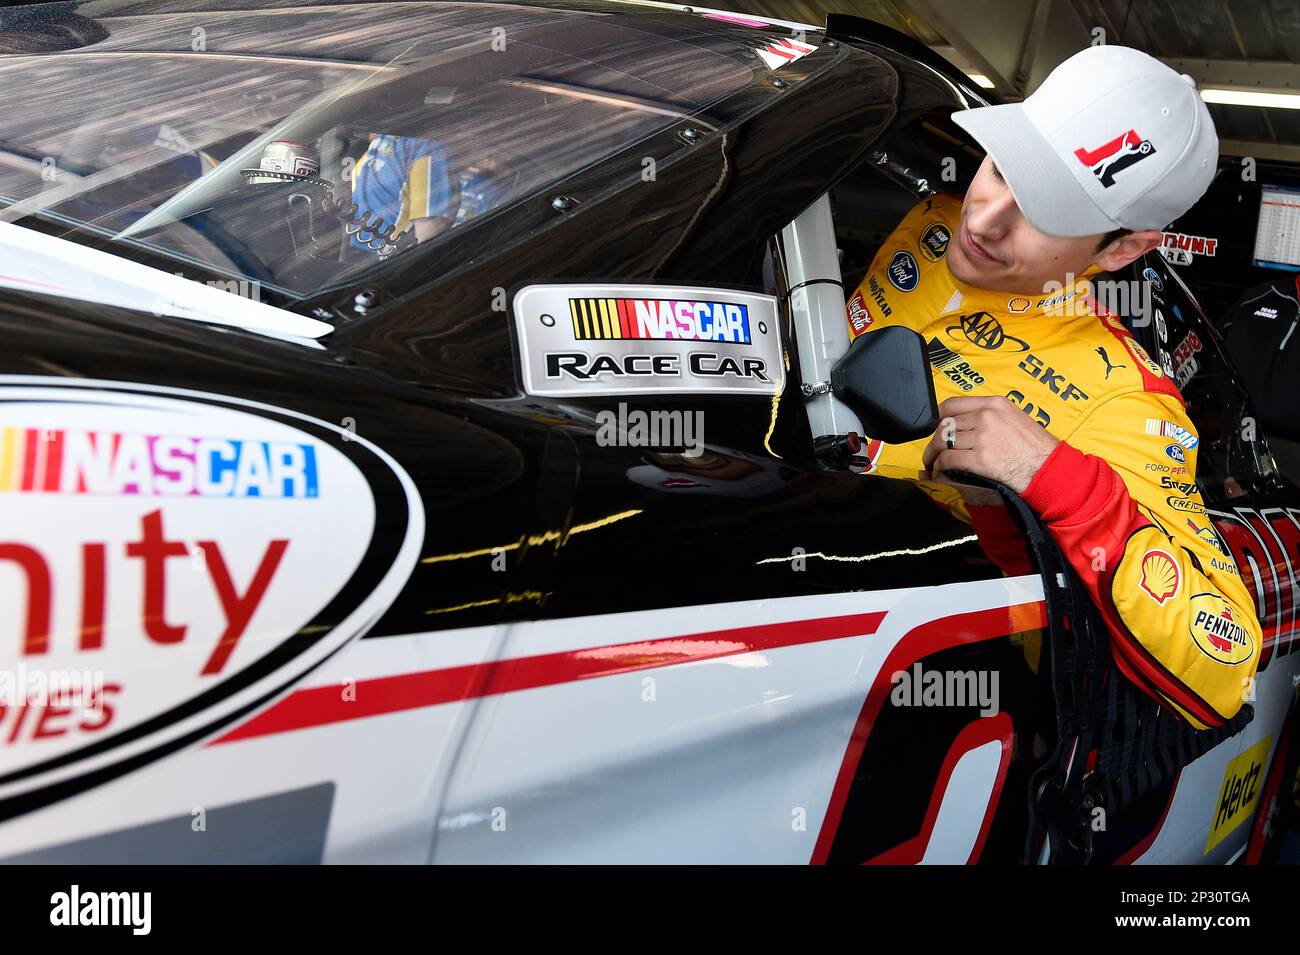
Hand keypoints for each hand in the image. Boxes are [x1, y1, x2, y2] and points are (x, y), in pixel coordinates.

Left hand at [921, 396, 1059, 494]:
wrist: (1049, 468)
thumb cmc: (1036, 447)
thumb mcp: (1016, 418)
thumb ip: (992, 415)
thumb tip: (968, 421)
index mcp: (995, 404)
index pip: (952, 404)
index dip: (937, 417)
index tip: (934, 427)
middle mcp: (987, 416)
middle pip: (945, 424)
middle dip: (935, 440)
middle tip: (933, 451)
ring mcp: (983, 437)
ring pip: (943, 441)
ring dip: (934, 454)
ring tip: (933, 463)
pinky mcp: (981, 459)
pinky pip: (948, 459)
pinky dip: (940, 467)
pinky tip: (941, 472)